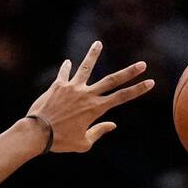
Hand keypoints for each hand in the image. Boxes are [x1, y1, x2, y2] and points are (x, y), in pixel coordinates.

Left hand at [24, 41, 153, 151]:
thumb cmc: (61, 142)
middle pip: (112, 80)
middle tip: (142, 64)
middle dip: (129, 72)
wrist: (37, 134)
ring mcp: (72, 88)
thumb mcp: (83, 144)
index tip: (150, 82)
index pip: (122, 97)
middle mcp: (86, 95)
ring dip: (93, 55)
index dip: (137, 90)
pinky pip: (64, 74)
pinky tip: (68, 63)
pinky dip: (66, 68)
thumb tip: (112, 125)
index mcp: (95, 109)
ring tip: (98, 43)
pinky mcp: (58, 86)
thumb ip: (98, 132)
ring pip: (86, 67)